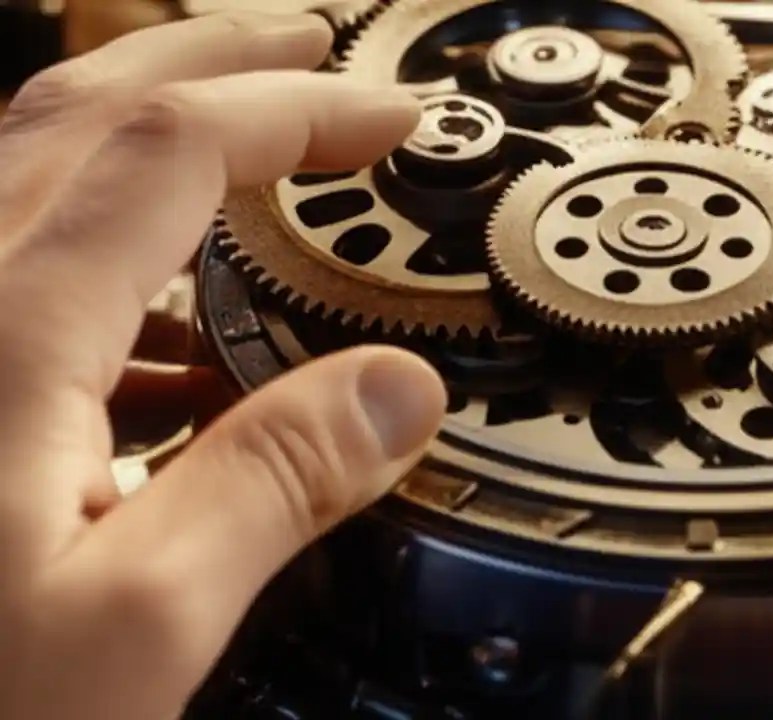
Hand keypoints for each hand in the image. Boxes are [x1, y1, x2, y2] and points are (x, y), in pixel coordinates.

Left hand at [0, 13, 445, 719]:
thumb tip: (398, 392)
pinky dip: (112, 256)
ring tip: (250, 149)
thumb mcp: (133, 631)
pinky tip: (168, 332)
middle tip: (310, 51)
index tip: (390, 118)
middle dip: (213, 64)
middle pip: (82, 116)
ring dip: (156, 138)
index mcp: (4, 339)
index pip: (174, 155)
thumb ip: (274, 490)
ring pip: (35, 177)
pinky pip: (19, 273)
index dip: (297, 114)